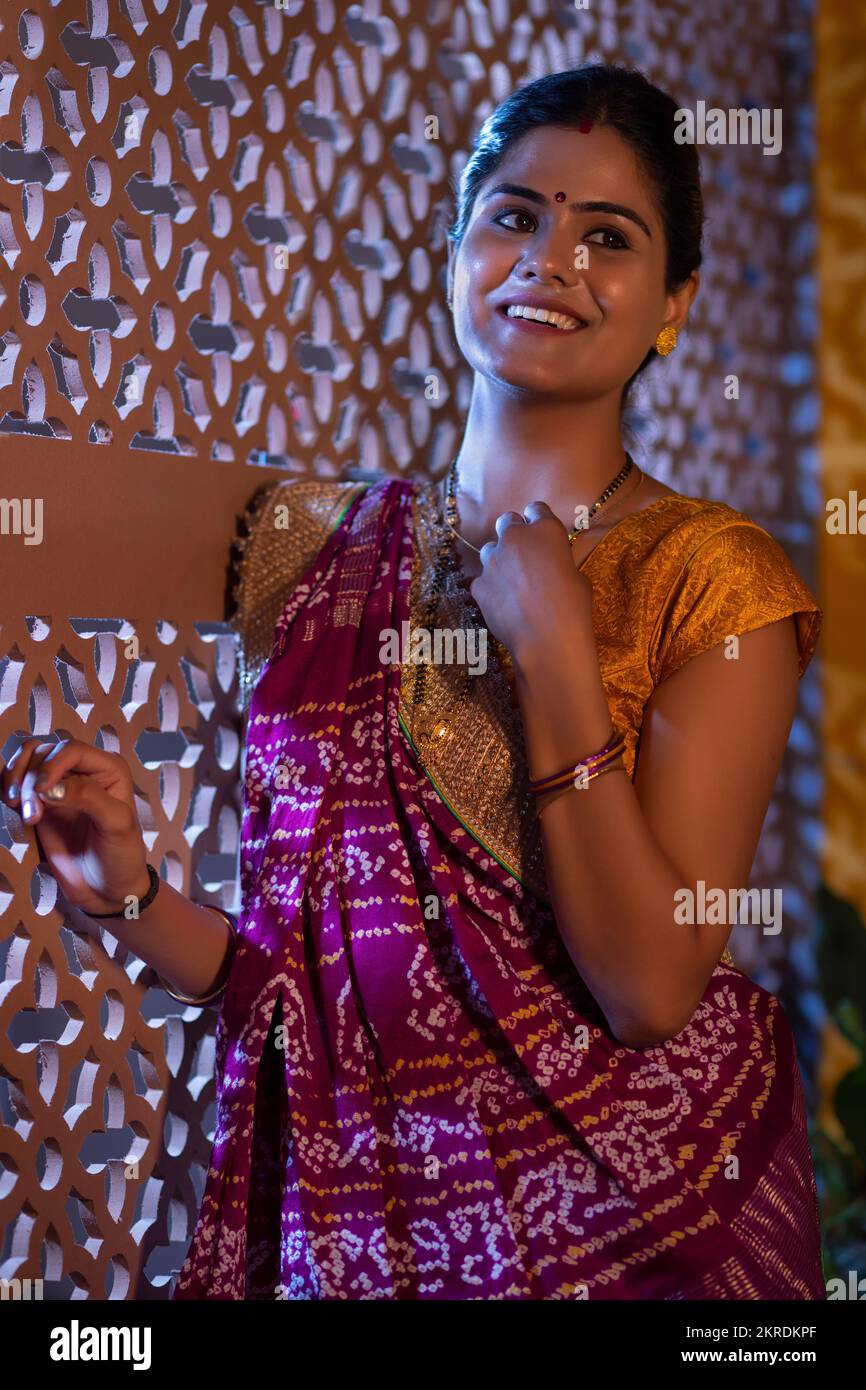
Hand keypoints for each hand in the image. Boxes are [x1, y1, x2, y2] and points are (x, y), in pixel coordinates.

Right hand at [1, 737, 149, 915]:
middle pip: (43, 754)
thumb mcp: (117, 825)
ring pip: (27, 762)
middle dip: (30, 780)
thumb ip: (89, 798)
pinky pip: (17, 781)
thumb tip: (51, 787)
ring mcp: (60, 786)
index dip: (51, 766)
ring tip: (16, 808)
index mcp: (108, 768)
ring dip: (15, 779)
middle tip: (32, 816)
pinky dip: (7, 786)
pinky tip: (12, 806)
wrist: (107, 890)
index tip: (40, 794)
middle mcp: (83, 771)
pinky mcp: (41, 803)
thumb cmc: (121, 857)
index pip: (71, 750)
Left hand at [470, 500, 593, 664]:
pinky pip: (482, 580)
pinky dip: (490, 587)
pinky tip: (503, 603)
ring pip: (489, 549)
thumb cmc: (573, 607)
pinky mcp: (479, 585)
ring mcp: (493, 561)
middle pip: (507, 522)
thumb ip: (560, 562)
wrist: (547, 640)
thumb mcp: (577, 576)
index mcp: (545, 529)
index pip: (536, 509)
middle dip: (513, 533)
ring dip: (499, 559)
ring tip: (512, 581)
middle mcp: (515, 537)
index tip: (540, 533)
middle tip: (524, 554)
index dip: (537, 521)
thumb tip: (553, 568)